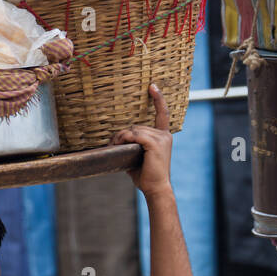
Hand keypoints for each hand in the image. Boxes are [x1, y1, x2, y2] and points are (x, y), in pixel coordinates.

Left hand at [109, 83, 172, 197]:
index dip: (158, 99)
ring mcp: (161, 138)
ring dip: (120, 137)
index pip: (163, 114)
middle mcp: (165, 135)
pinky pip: (134, 135)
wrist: (156, 188)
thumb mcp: (139, 157)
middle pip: (136, 126)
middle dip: (122, 134)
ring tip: (113, 147)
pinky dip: (124, 139)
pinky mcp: (155, 143)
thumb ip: (134, 146)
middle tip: (112, 144)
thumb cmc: (146, 176)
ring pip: (133, 130)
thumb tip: (118, 141)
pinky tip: (118, 146)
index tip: (152, 86)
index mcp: (163, 137)